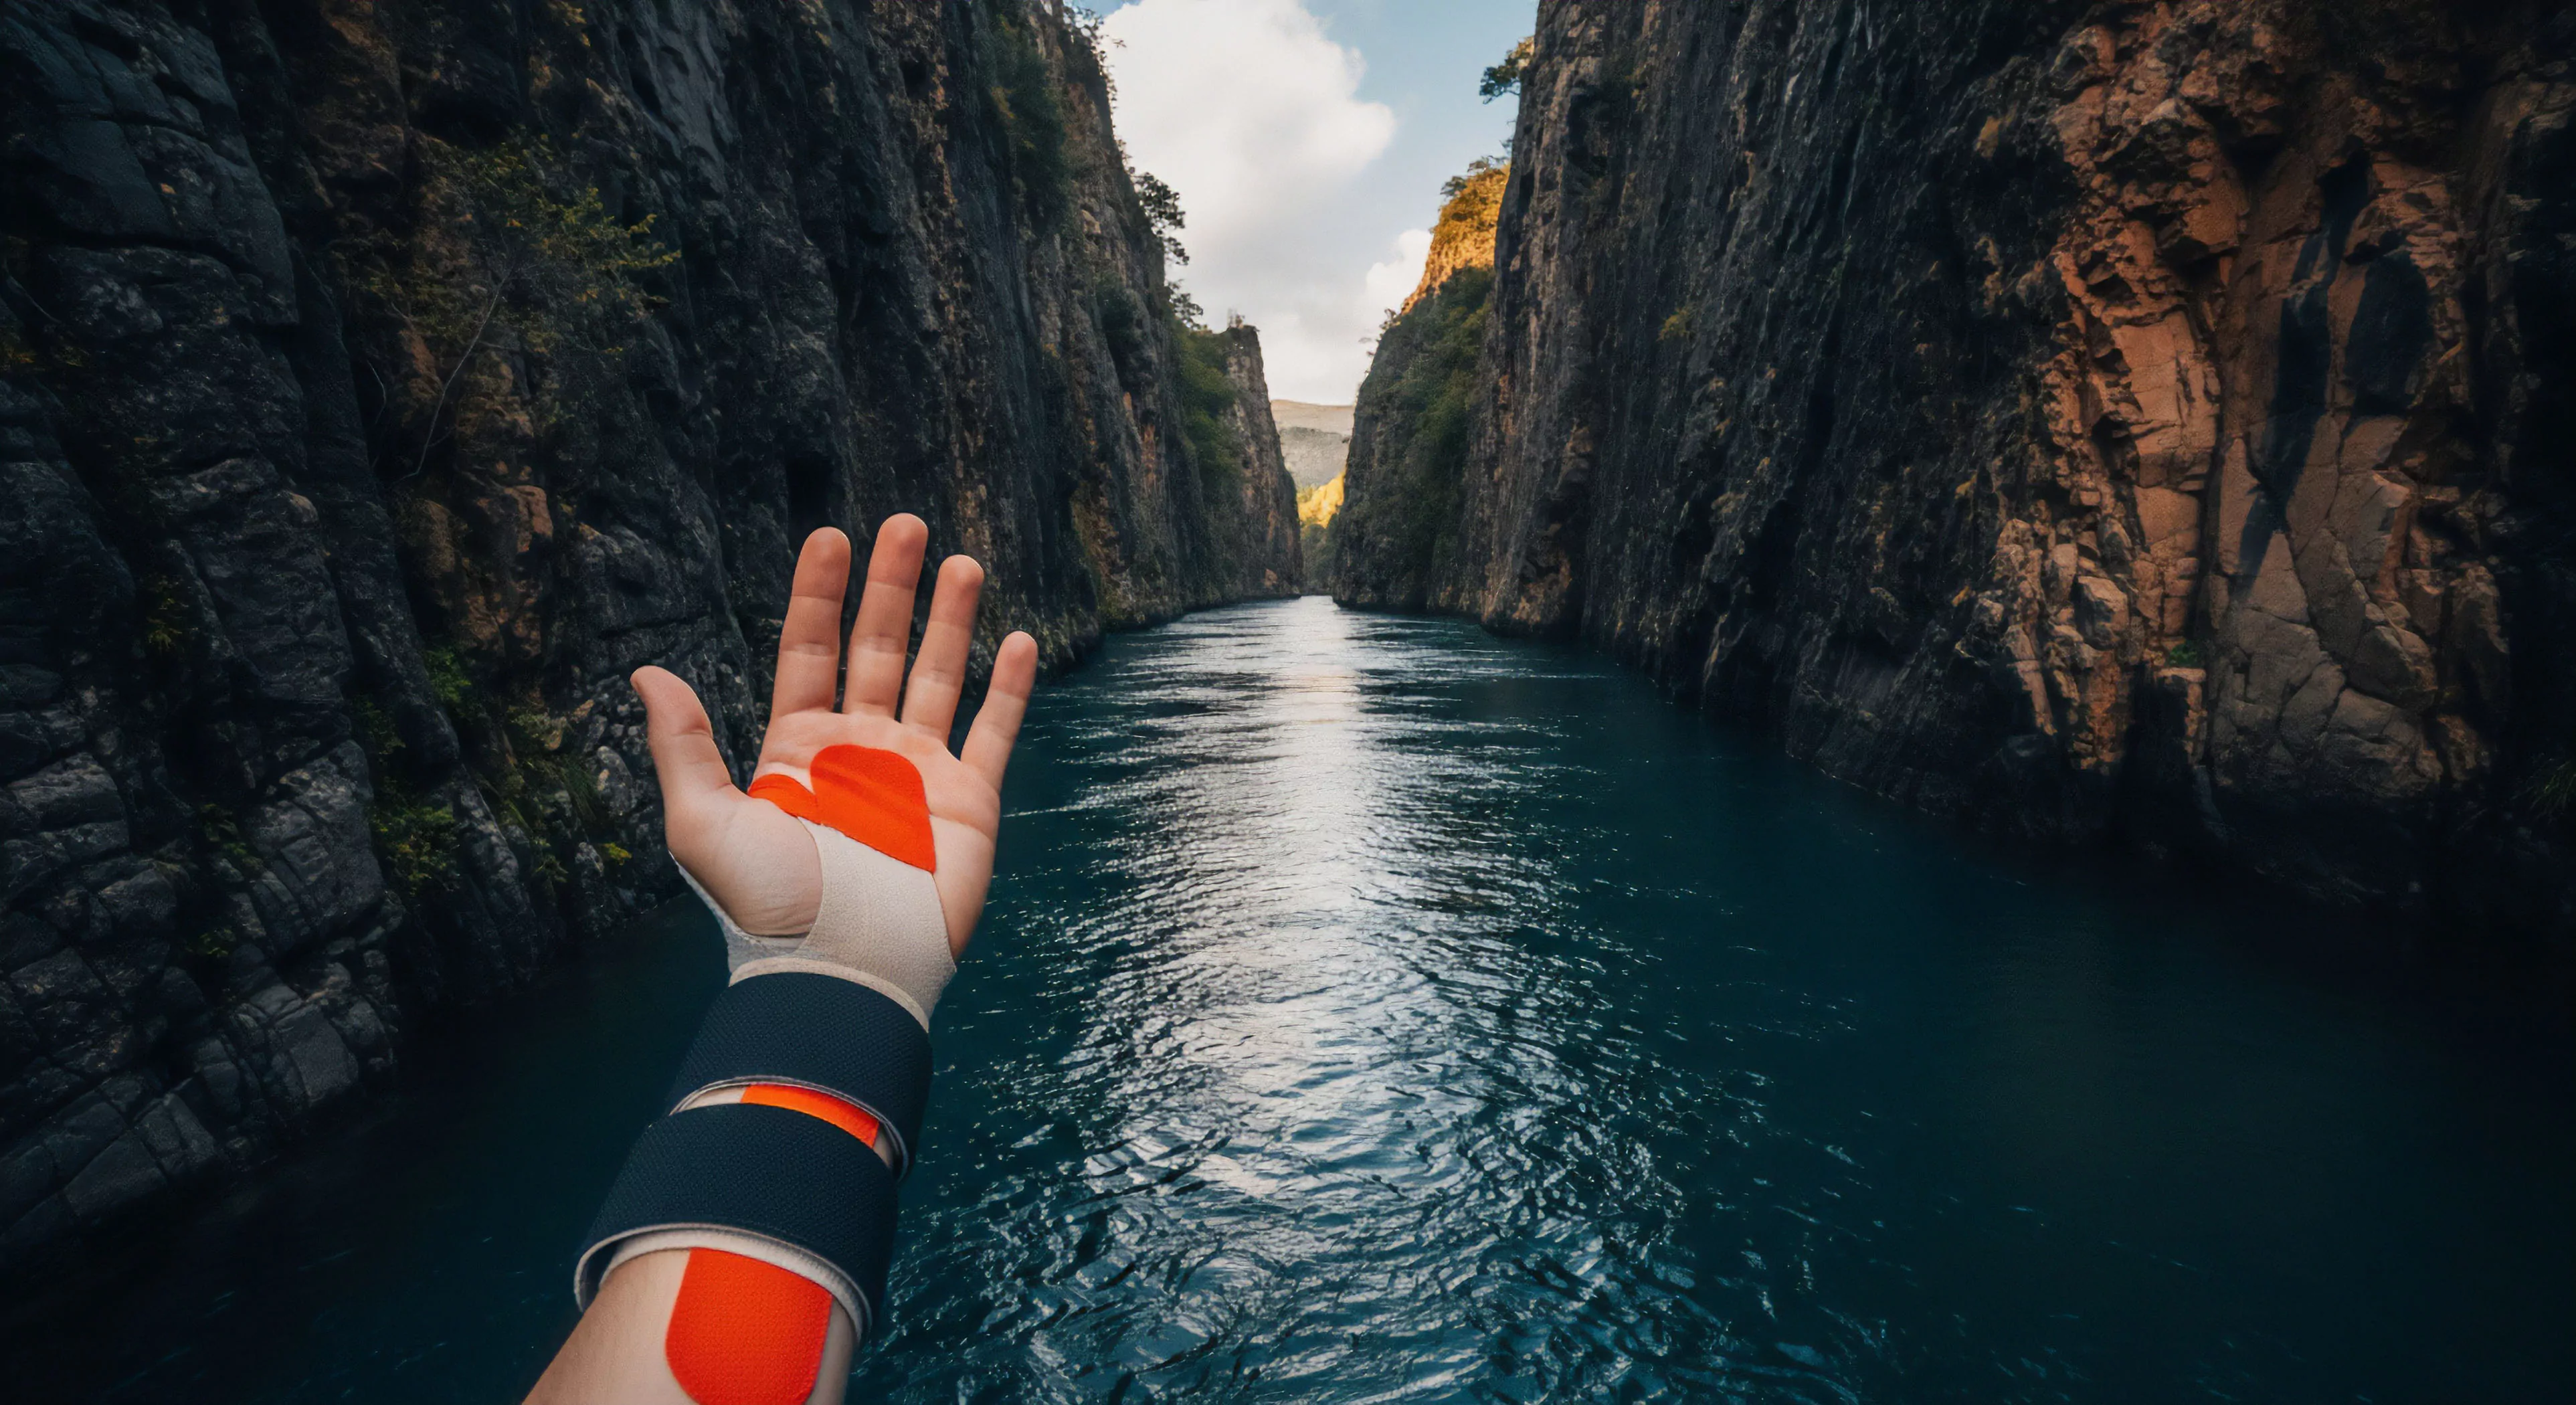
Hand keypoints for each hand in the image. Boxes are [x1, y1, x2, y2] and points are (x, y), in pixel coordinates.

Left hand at [630, 516, 1038, 956]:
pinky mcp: (968, 801)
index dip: (818, 593)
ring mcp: (918, 773)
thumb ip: (683, 744)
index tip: (828, 535)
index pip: (810, 650)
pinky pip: (993, 732)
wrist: (841, 968)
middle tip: (905, 524)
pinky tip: (1018, 640)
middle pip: (879, 648)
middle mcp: (860, 751)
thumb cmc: (767, 906)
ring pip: (941, 676)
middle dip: (891, 586)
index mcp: (797, 750)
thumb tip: (646, 672)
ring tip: (963, 561)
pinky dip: (1009, 687)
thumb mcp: (701, 822)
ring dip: (953, 618)